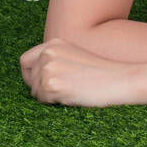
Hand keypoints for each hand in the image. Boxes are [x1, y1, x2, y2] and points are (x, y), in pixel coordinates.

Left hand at [20, 38, 140, 105]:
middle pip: (29, 79)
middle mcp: (48, 52)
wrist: (121, 79)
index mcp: (54, 43)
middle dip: (42, 88)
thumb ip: (55, 61)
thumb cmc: (104, 73)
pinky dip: (54, 103)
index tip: (44, 84)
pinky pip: (41, 100)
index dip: (31, 75)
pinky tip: (72, 96)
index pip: (25, 61)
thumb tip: (34, 78)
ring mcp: (48, 67)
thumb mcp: (76, 58)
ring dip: (49, 96)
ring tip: (72, 91)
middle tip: (66, 90)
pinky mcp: (51, 84)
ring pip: (34, 91)